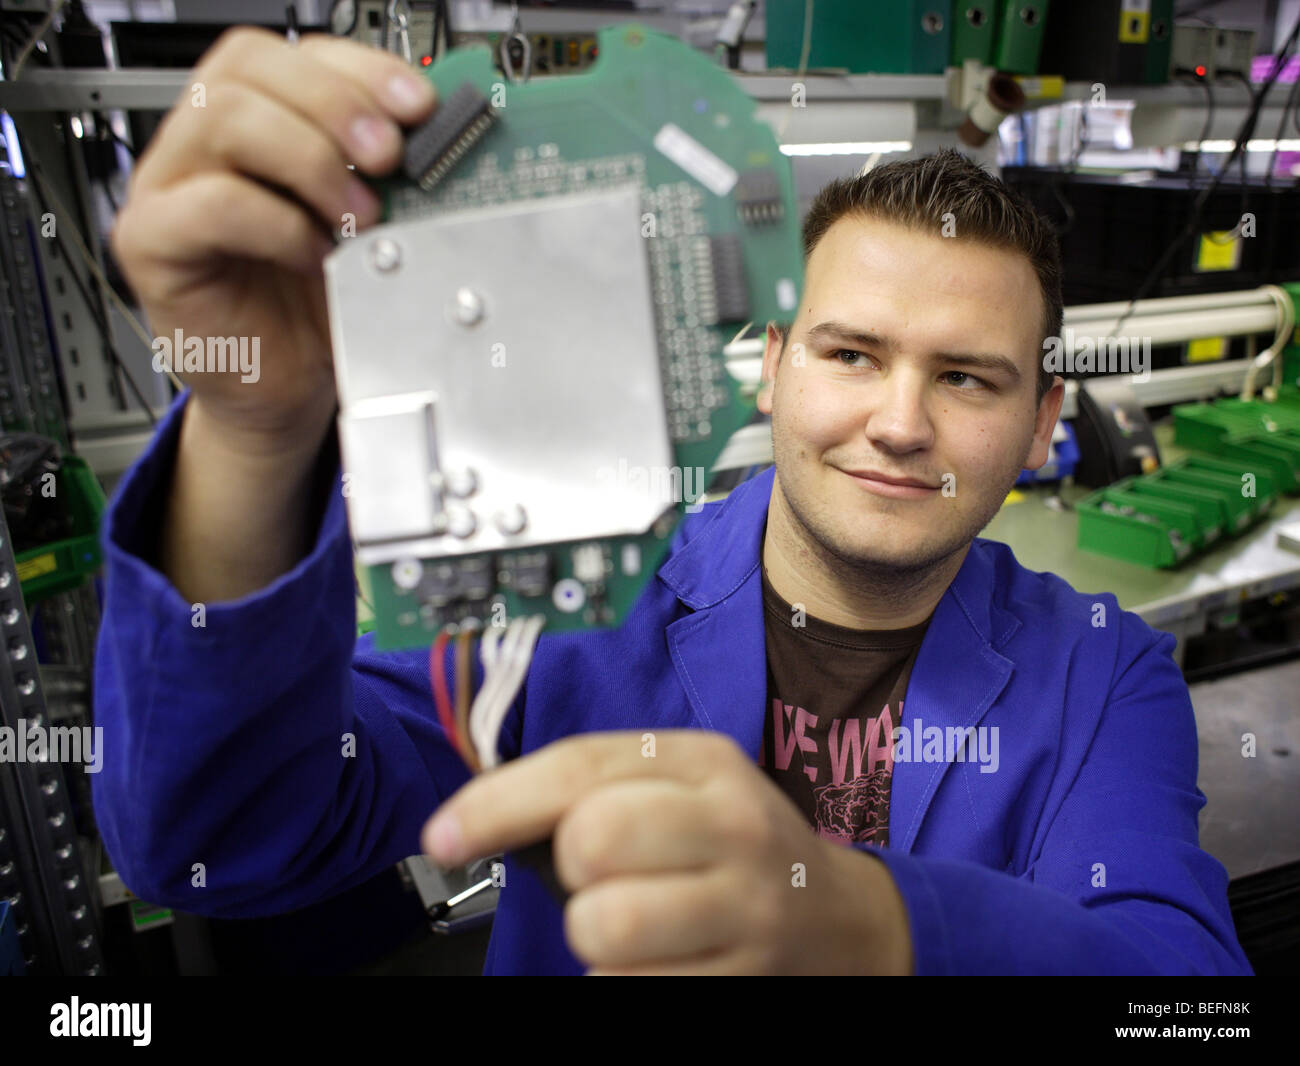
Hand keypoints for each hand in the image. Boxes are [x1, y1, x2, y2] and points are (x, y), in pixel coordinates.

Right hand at [111, 26, 436, 448]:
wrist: (288, 388)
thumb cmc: (320, 304)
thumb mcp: (370, 231)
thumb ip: (389, 180)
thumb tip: (442, 140)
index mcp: (258, 121)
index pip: (293, 54)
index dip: (358, 69)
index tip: (419, 105)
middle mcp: (204, 142)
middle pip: (248, 69)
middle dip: (334, 103)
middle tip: (389, 155)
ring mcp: (170, 187)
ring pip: (224, 119)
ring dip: (308, 158)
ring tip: (359, 215)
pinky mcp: (153, 244)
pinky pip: (208, 205)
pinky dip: (276, 222)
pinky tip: (314, 253)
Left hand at [422, 731, 913, 974]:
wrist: (838, 917)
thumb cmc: (732, 843)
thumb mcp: (683, 785)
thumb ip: (597, 784)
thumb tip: (480, 815)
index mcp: (705, 763)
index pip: (581, 767)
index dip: (496, 802)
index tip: (442, 837)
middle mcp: (733, 825)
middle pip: (592, 840)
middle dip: (571, 870)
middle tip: (600, 878)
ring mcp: (747, 908)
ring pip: (604, 927)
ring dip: (595, 936)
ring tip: (631, 924)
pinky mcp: (744, 980)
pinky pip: (630, 989)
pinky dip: (624, 980)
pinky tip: (662, 959)